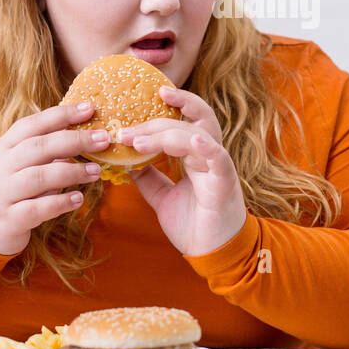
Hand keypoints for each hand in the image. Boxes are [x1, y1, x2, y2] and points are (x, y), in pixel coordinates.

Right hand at [0, 101, 113, 254]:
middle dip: (73, 140)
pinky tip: (78, 199)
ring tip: (97, 172)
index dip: (61, 115)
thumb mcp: (18, 164)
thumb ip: (44, 149)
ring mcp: (2, 194)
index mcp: (4, 147)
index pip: (32, 124)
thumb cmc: (9, 188)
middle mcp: (1, 167)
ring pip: (38, 177)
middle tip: (103, 139)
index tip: (89, 108)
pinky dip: (59, 203)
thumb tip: (84, 133)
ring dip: (71, 172)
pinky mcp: (9, 220)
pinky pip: (36, 209)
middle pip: (38, 147)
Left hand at [116, 85, 247, 256]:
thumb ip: (148, 176)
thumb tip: (124, 160)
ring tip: (138, 142)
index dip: (173, 104)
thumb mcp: (162, 196)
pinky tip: (194, 140)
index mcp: (197, 156)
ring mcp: (219, 166)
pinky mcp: (224, 182)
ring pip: (198, 135)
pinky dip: (207, 146)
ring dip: (166, 135)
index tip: (148, 94)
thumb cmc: (194, 225)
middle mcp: (210, 155)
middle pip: (190, 121)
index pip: (186, 120)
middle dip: (155, 121)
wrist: (213, 254)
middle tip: (125, 129)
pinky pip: (218, 158)